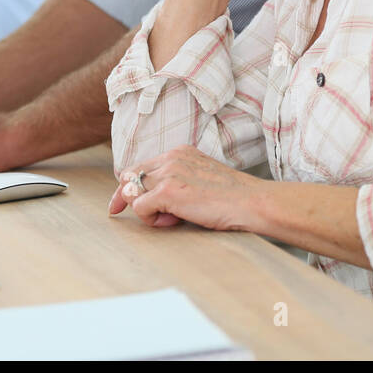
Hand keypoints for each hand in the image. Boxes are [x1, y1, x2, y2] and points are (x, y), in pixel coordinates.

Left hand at [108, 145, 260, 230]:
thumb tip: (151, 200)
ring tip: (173, 218)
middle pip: (129, 176)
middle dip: (125, 197)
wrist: (252, 203)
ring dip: (148, 211)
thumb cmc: (233, 199)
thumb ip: (177, 183)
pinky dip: (151, 219)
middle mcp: (171, 157)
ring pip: (134, 192)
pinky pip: (139, 207)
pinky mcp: (168, 190)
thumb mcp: (201, 181)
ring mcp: (169, 172)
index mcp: (180, 152)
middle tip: (124, 213)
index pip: (142, 166)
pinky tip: (174, 220)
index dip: (129, 185)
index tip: (119, 202)